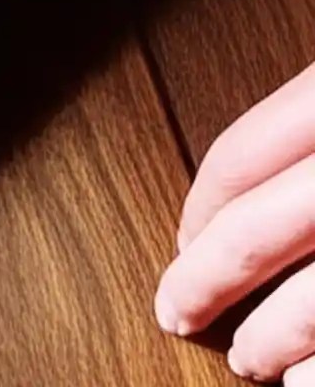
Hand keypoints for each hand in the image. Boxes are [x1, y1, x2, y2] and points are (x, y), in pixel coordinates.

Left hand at [156, 61, 314, 383]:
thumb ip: (307, 115)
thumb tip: (276, 152)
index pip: (243, 156)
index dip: (201, 206)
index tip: (183, 240)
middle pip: (256, 232)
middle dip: (204, 281)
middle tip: (175, 312)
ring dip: (273, 338)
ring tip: (253, 361)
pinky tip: (307, 379)